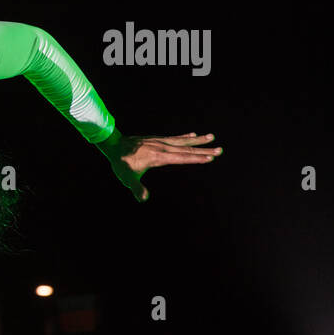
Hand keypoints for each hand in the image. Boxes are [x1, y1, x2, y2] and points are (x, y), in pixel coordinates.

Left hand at [97, 130, 220, 201]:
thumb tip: (143, 199)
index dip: (196, 159)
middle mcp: (162, 147)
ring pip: (182, 141)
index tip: (210, 158)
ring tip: (212, 136)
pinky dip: (184, 137)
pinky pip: (174, 138)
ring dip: (198, 141)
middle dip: (203, 150)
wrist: (113, 145)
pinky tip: (193, 135)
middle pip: (186, 149)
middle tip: (220, 150)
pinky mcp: (157, 139)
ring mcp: (160, 142)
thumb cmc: (121, 163)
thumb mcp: (127, 178)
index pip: (181, 158)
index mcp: (159, 157)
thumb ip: (136, 188)